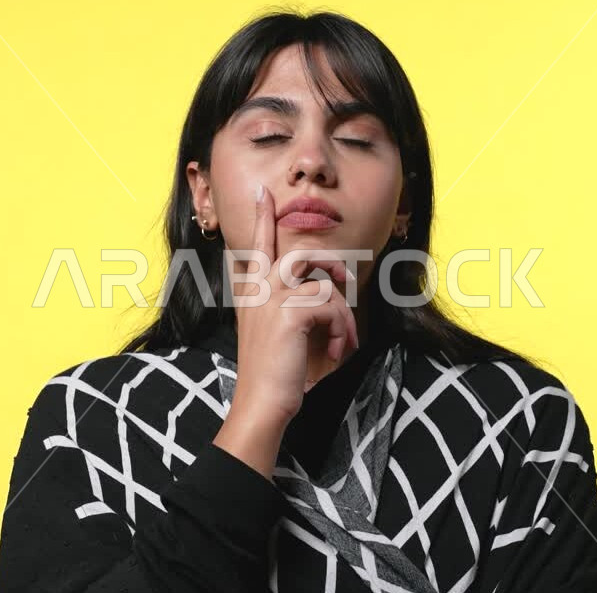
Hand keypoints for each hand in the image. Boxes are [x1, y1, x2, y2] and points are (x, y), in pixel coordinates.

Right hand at [229, 182, 359, 426]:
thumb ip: (292, 309)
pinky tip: (337, 352)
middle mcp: (259, 290)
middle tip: (344, 278)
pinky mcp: (291, 314)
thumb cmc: (274, 375)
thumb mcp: (278, 336)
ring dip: (342, 313)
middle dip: (331, 264)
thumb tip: (325, 295)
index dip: (260, 218)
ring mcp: (273, 300)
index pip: (256, 246)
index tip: (263, 192)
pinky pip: (332, 307)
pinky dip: (342, 331)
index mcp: (252, 293)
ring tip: (343, 337)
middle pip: (301, 253)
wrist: (263, 403)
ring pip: (323, 282)